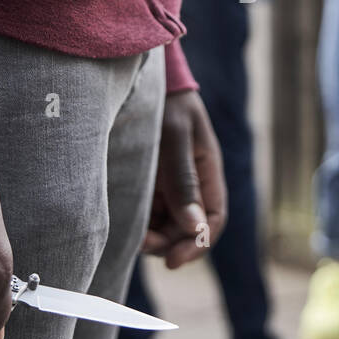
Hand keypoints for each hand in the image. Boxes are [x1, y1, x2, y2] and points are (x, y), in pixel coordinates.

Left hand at [142, 91, 226, 269]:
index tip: (173, 260)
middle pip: (188, 227)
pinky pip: (149, 210)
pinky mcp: (149, 181)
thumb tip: (194, 228)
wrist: (142, 78)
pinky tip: (125, 220)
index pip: (213, 219)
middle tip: (142, 246)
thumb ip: (183, 181)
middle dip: (169, 242)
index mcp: (208, 171)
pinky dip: (140, 221)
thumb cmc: (165, 102)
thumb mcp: (175, 138)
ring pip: (167, 222)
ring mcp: (170, 182)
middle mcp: (192, 182)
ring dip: (153, 235)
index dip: (197, 244)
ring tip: (131, 235)